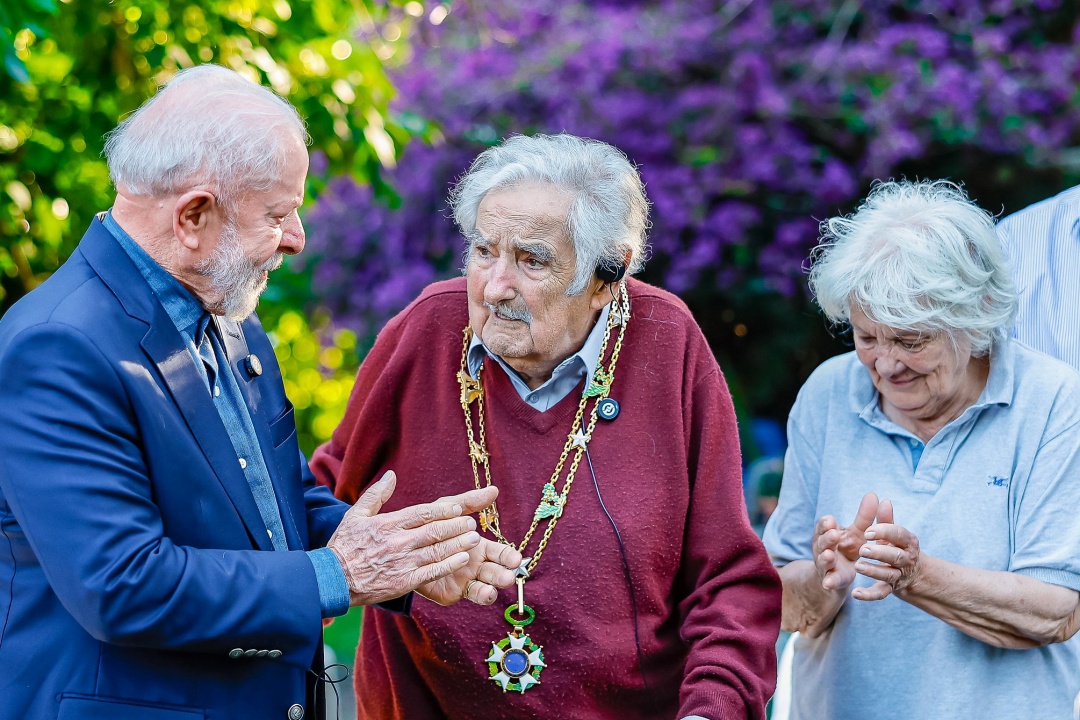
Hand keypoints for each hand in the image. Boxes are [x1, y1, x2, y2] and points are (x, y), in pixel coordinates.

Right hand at [327, 471, 498, 605]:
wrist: (333, 580)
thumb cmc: (344, 546)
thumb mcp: (355, 515)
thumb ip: (376, 495)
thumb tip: (391, 475)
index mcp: (388, 524)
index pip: (421, 514)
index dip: (443, 510)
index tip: (459, 508)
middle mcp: (397, 542)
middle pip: (434, 531)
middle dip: (456, 526)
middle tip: (471, 522)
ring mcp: (402, 563)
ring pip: (436, 551)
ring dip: (458, 544)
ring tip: (474, 538)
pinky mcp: (404, 582)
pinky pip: (432, 572)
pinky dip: (449, 565)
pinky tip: (463, 559)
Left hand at [416, 488, 521, 605]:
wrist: (404, 548)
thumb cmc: (432, 525)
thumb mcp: (449, 510)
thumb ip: (470, 502)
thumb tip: (494, 489)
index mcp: (479, 547)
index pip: (499, 552)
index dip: (508, 555)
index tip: (516, 558)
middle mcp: (476, 565)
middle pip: (496, 571)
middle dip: (505, 572)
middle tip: (511, 574)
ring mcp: (466, 580)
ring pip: (486, 585)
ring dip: (495, 585)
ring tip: (502, 582)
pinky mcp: (453, 593)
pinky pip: (468, 595)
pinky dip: (481, 594)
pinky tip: (487, 591)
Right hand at [813, 492, 878, 592]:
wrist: (839, 573)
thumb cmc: (848, 547)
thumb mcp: (857, 532)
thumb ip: (864, 516)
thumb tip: (873, 494)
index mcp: (828, 533)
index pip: (823, 526)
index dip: (826, 524)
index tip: (831, 520)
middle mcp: (823, 548)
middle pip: (821, 541)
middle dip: (826, 538)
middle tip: (834, 534)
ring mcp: (825, 564)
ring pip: (822, 560)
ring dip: (825, 558)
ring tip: (829, 556)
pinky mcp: (830, 579)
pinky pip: (828, 581)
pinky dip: (828, 582)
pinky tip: (829, 583)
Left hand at [853, 498, 922, 600]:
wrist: (912, 572)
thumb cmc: (897, 546)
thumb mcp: (893, 533)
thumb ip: (886, 519)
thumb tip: (884, 500)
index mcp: (908, 542)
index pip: (899, 535)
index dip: (884, 532)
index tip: (867, 531)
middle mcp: (906, 559)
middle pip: (895, 556)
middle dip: (879, 553)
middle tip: (862, 549)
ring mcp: (899, 575)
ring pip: (888, 575)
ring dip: (873, 571)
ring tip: (857, 566)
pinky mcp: (891, 588)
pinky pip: (880, 593)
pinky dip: (868, 595)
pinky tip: (854, 593)